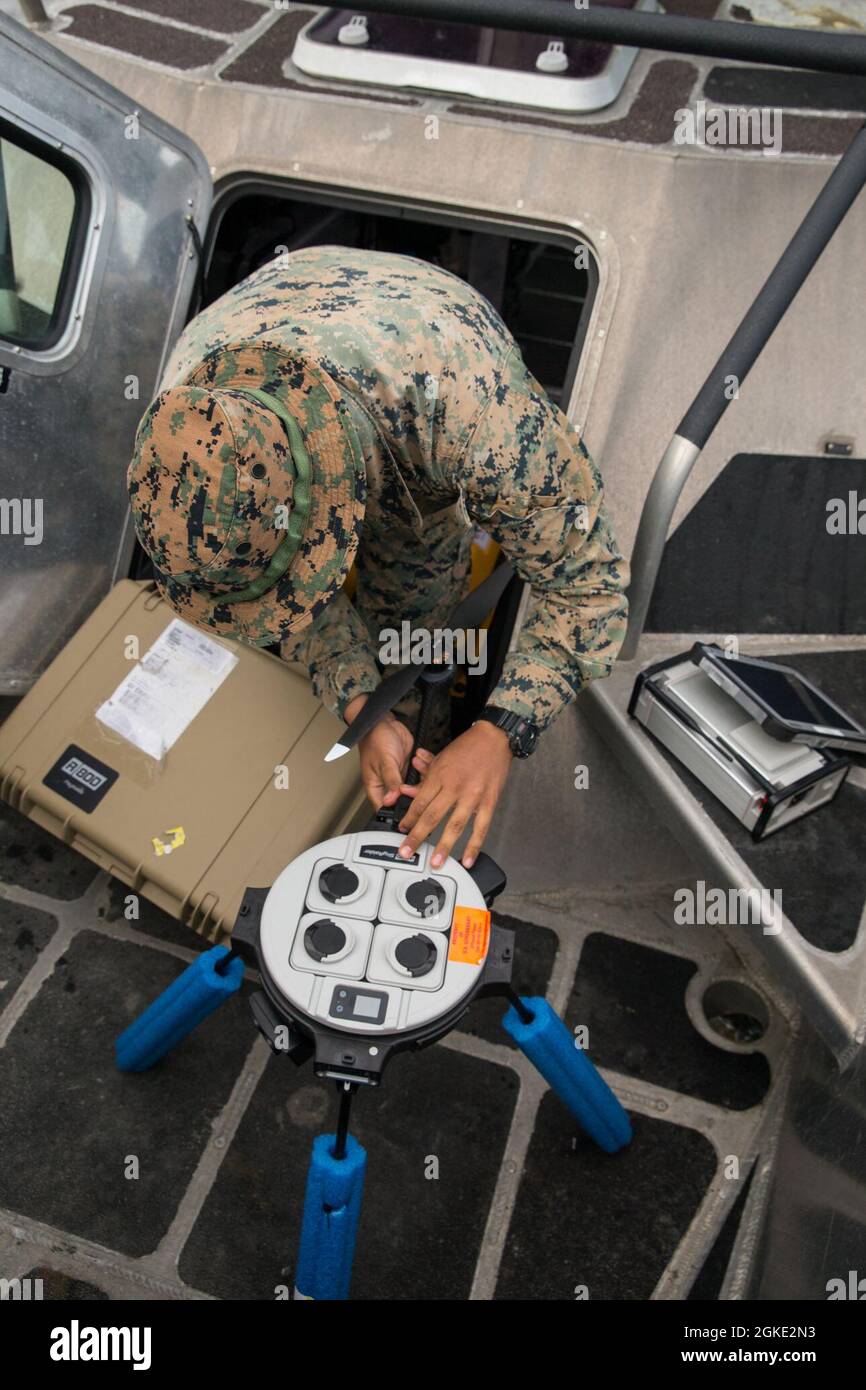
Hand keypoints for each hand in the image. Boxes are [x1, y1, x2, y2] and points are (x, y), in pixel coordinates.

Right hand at [345, 695, 431, 809]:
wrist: (385, 721)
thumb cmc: (376, 738)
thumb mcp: (384, 761)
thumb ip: (390, 781)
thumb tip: (391, 801)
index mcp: (377, 786)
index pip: (386, 809)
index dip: (398, 813)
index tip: (410, 811)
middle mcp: (389, 784)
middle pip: (405, 800)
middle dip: (416, 793)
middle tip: (418, 784)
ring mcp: (401, 776)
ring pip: (417, 787)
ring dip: (422, 777)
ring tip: (417, 763)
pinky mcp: (411, 768)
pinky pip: (423, 774)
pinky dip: (425, 766)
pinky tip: (419, 756)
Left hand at [396, 721, 512, 868]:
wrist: (494, 738)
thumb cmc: (467, 747)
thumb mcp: (441, 758)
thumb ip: (424, 778)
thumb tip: (406, 789)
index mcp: (440, 775)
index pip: (420, 803)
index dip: (409, 819)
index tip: (402, 831)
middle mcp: (454, 786)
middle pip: (432, 816)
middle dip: (417, 837)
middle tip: (407, 852)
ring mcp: (473, 795)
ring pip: (455, 825)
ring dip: (443, 846)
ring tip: (435, 862)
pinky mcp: (489, 801)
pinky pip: (481, 828)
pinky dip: (474, 845)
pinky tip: (467, 859)